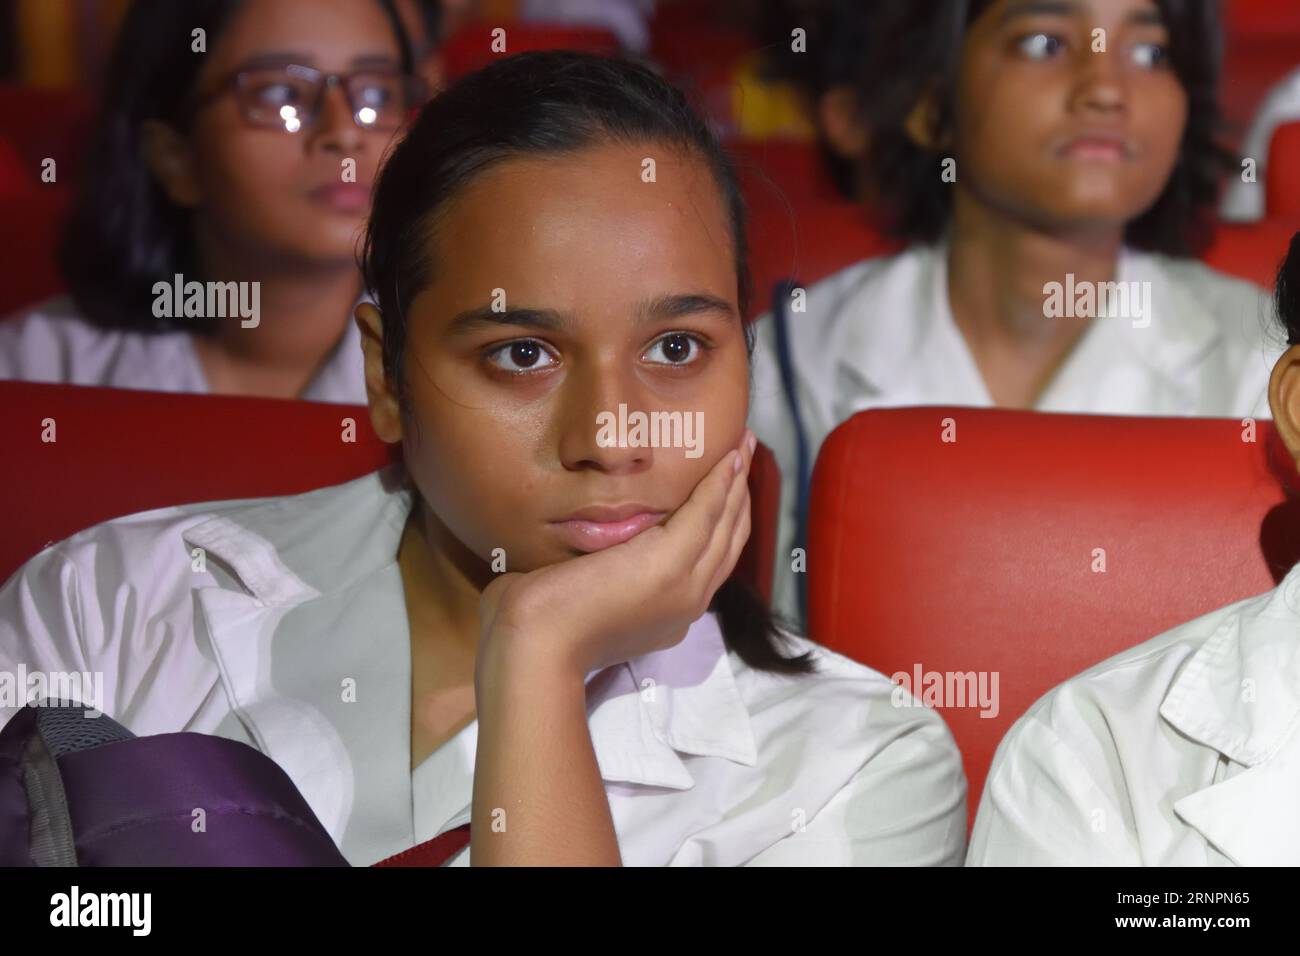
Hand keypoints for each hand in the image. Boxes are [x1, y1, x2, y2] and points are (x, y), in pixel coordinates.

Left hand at [478, 429, 756, 679]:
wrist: (534, 646)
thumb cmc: (538, 625)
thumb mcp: (580, 593)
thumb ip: (595, 569)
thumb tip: (579, 549)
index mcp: (667, 613)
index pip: (708, 560)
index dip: (722, 521)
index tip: (726, 487)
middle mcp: (686, 604)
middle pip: (727, 542)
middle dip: (739, 496)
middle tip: (744, 454)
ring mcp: (684, 588)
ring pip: (725, 526)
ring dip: (737, 481)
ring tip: (744, 446)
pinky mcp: (670, 565)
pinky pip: (706, 513)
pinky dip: (721, 483)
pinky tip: (728, 457)